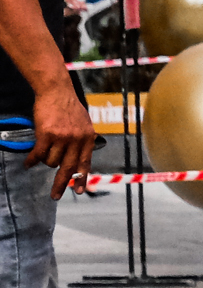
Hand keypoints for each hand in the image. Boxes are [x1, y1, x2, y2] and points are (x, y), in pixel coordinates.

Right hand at [30, 78, 91, 199]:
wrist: (57, 91)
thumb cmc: (69, 107)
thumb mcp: (84, 125)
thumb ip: (83, 141)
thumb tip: (80, 157)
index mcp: (88, 139)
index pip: (85, 164)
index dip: (81, 179)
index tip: (78, 191)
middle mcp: (77, 141)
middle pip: (68, 169)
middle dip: (61, 184)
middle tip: (55, 196)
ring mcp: (62, 138)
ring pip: (51, 161)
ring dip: (45, 161)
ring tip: (43, 153)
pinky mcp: (47, 134)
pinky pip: (39, 153)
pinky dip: (33, 160)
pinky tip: (28, 163)